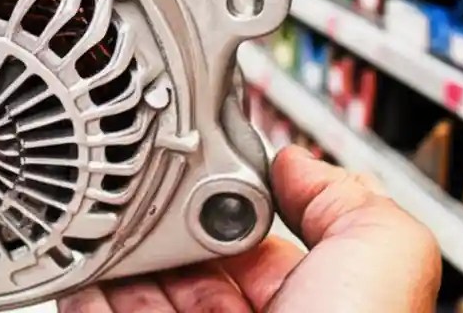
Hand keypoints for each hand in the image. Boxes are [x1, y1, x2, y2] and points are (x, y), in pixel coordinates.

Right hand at [58, 146, 441, 312]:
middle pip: (183, 268)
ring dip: (109, 267)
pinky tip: (78, 283)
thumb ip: (349, 202)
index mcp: (310, 305)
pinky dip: (84, 302)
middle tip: (131, 204)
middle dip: (153, 234)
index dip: (216, 205)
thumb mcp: (383, 258)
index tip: (190, 176)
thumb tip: (297, 163)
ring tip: (93, 235)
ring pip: (136, 300)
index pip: (248, 243)